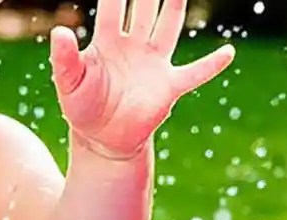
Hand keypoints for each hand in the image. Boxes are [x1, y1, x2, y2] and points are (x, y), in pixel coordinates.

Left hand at [49, 0, 235, 158]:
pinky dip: (211, 65)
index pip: (113, 6)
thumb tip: (58, 32)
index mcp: (107, 41)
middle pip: (146, 8)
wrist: (101, 138)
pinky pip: (195, 73)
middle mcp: (134, 45)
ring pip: (168, 27)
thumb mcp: (68, 82)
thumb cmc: (82, 106)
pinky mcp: (168, 86)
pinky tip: (228, 52)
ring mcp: (154, 63)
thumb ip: (64, 57)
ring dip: (175, 7)